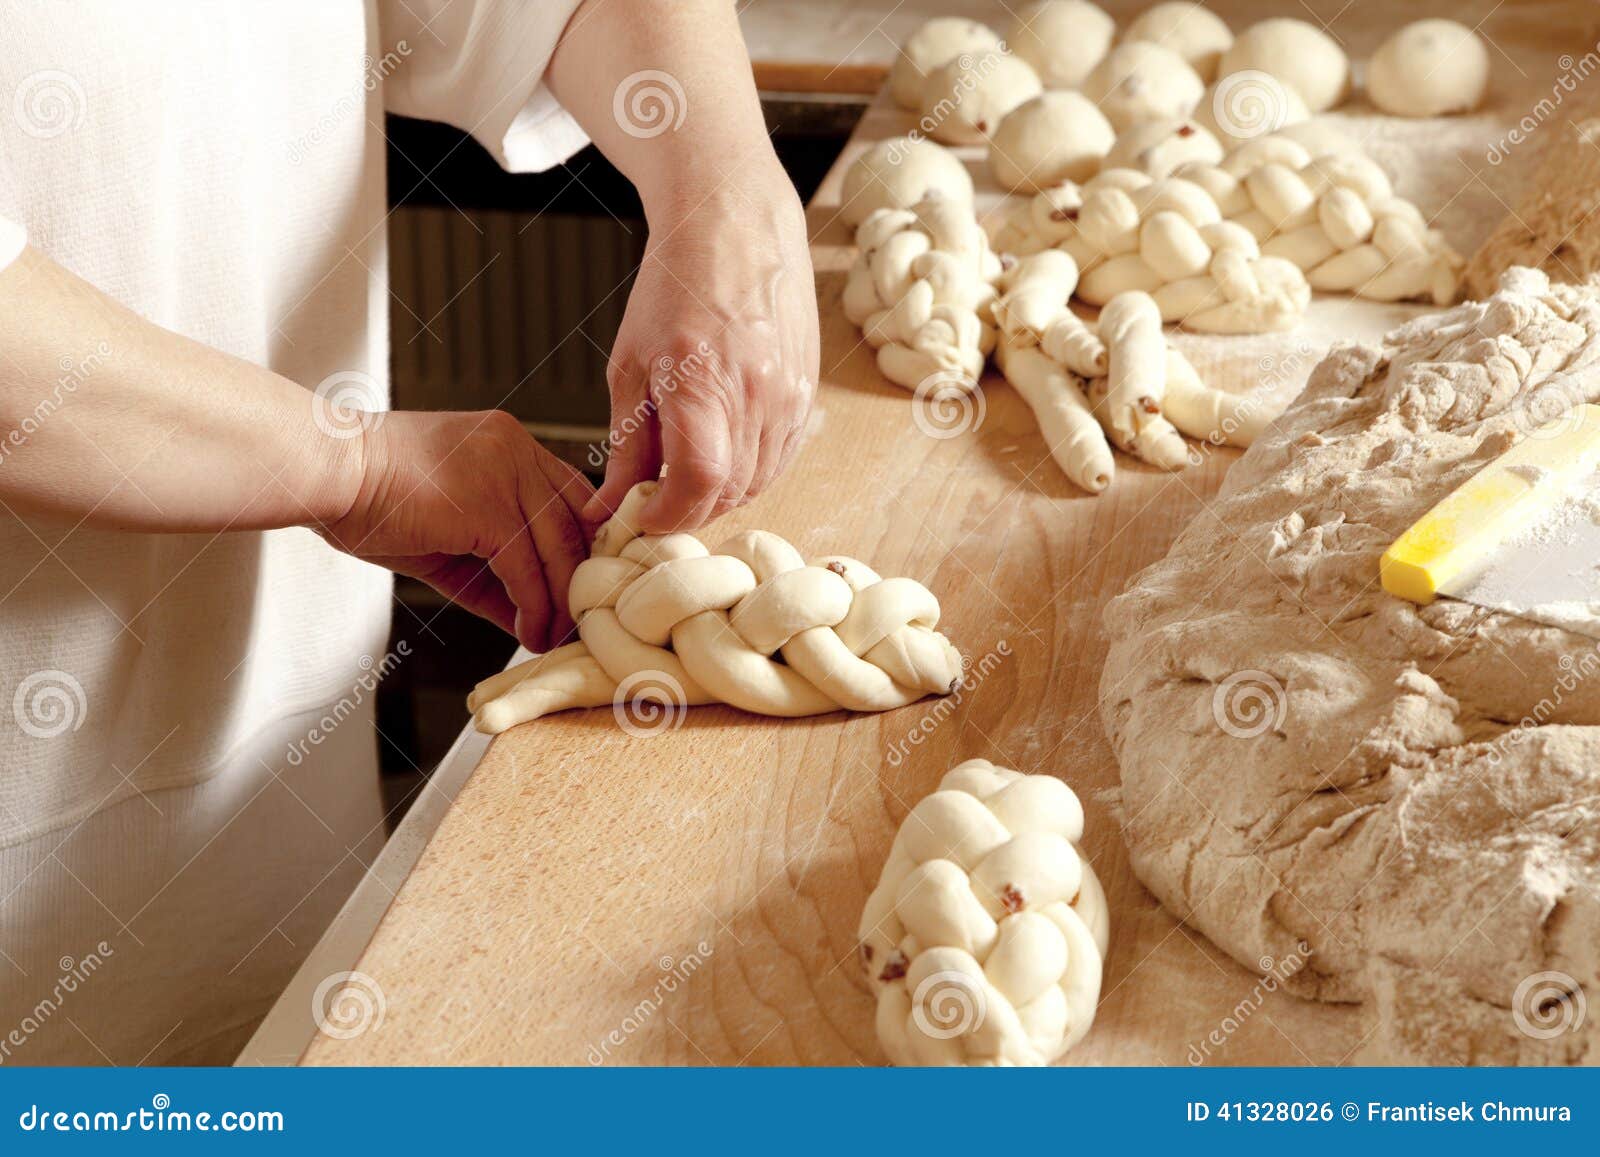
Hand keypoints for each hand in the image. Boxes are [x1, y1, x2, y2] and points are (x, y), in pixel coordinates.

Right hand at [320, 409, 593, 652]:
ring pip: (558, 547)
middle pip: (575, 521)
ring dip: (560, 602)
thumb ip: (494, 569)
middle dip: (581, 578)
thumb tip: (529, 618)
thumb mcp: (449, 533)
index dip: (583, 545)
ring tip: (552, 636)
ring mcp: (505, 473)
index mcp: (510, 442)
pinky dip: (533, 607)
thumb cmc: (370, 498)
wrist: (324, 473)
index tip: (582, 587)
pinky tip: (527, 632)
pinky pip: (525, 567)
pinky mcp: (487, 507)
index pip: (572, 494)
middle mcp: (516, 449)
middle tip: (577, 622)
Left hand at [587, 171, 818, 532]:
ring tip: (685, 472)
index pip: (698, 483)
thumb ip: (625, 445)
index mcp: (704, 382)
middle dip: (688, 510)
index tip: (641, 514)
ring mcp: (790, 398)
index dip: (668, 515)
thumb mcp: (630, 366)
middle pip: (729, 493)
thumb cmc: (673, 287)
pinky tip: (721, 450)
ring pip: (758, 484)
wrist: (736, 226)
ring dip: (720, 494)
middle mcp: (757, 395)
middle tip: (656, 499)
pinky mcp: (808, 397)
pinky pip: (780, 460)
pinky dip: (749, 472)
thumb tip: (608, 507)